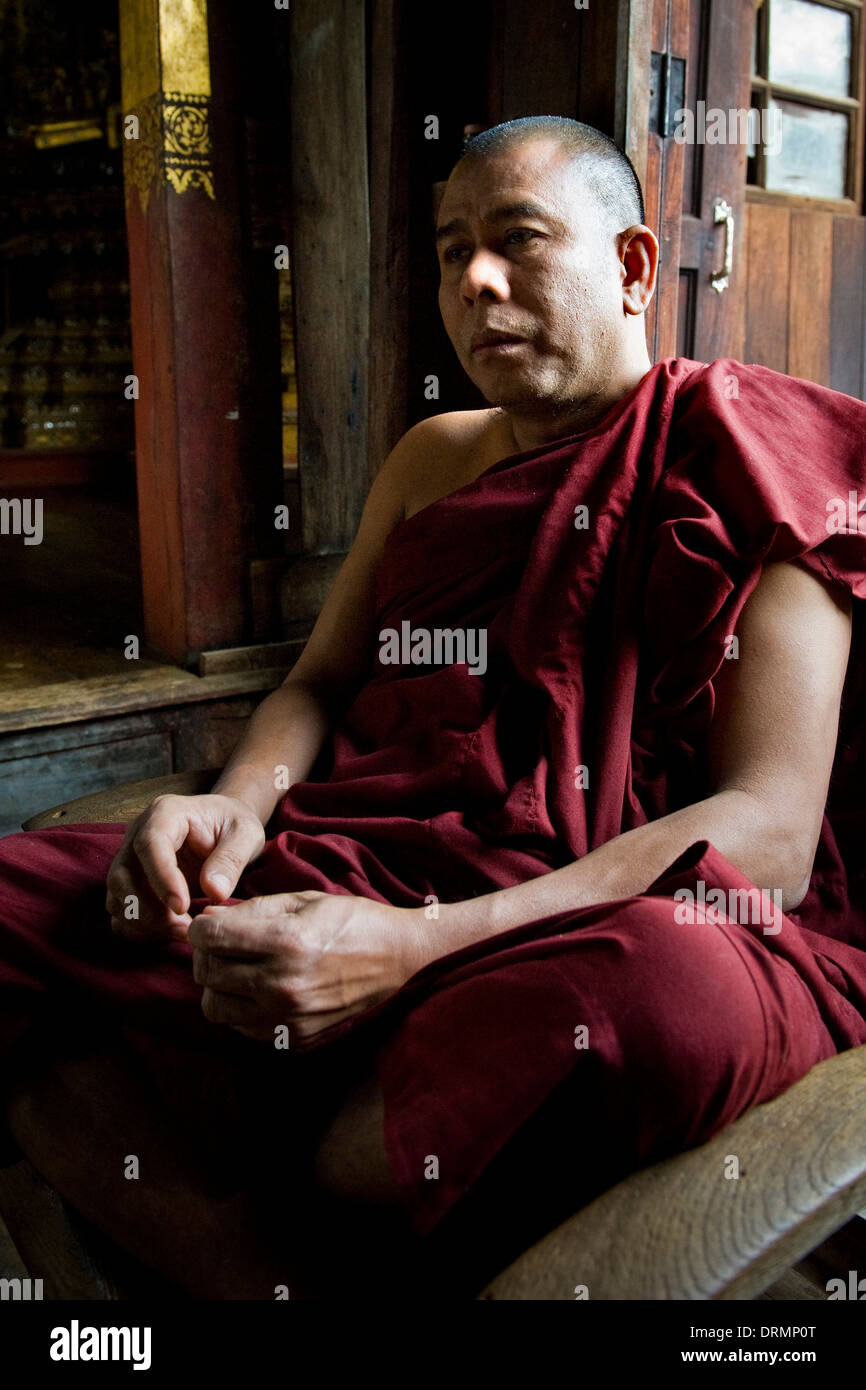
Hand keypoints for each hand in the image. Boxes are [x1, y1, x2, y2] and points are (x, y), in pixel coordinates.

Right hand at [105, 793, 265, 942]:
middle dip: (149, 910)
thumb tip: (214, 892)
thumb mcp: (246, 834)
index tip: (182, 907)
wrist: (223, 825)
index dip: (161, 879)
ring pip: (117, 896)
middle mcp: (138, 834)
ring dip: (143, 923)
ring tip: (182, 933)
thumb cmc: (233, 824)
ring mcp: (130, 858)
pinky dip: (138, 928)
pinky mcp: (130, 882)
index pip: (150, 844)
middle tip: (184, 929)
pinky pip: (120, 910)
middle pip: (123, 875)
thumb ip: (231, 860)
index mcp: (165, 813)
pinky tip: (167, 935)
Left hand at [187, 891, 427, 1041]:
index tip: (211, 923)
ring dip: (217, 986)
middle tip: (222, 943)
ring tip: (237, 969)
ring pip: (214, 1007)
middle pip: (205, 973)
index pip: (209, 938)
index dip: (201, 926)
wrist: (400, 960)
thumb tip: (209, 916)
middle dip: (205, 953)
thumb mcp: (305, 900)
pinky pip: (241, 1028)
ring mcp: (288, 1018)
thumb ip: (252, 909)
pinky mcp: (295, 1038)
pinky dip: (240, 1008)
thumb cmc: (354, 921)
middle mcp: (282, 985)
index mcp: (285, 943)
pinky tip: (259, 989)